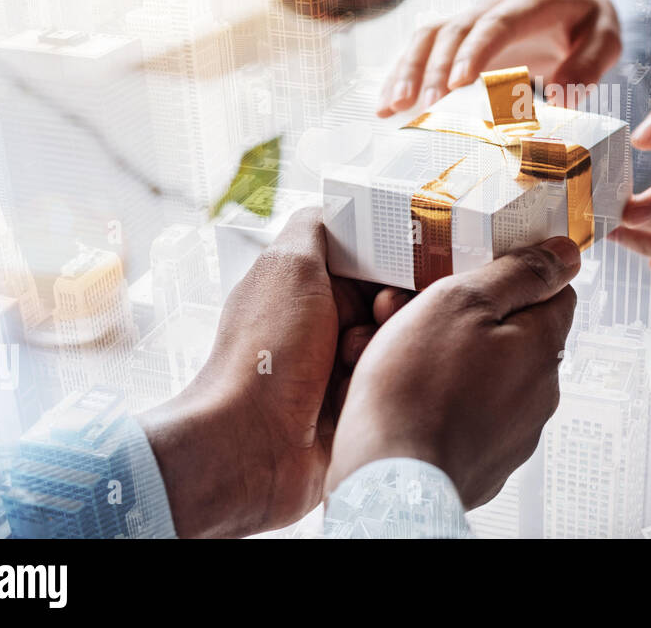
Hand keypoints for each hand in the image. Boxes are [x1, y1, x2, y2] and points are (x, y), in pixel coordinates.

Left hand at [138, 208, 392, 537]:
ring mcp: (341, 367)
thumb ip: (318, 226)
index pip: (378, 258)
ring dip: (385, 349)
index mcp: (310, 285)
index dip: (396, 260)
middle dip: (395, 307)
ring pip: (399, 342)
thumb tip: (344, 203)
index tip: (401, 271)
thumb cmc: (264, 354)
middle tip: (378, 318)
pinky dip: (383, 386)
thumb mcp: (288, 265)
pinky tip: (362, 394)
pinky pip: (393, 384)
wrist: (249, 447)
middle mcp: (327, 322)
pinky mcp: (356, 407)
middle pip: (396, 298)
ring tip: (357, 363)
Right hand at [325, 237, 579, 507]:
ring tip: (399, 356)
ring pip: (486, 374)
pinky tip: (407, 398)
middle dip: (469, 318)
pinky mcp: (485, 461)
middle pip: (513, 333)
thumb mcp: (462, 301)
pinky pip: (469, 414)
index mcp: (543, 347)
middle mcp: (539, 392)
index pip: (555, 292)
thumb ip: (518, 273)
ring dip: (450, 358)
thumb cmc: (417, 391)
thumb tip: (565, 253)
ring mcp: (515, 432)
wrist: (388, 480)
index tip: (477, 273)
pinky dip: (443, 400)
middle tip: (419, 313)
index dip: (512, 276)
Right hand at [376, 0, 620, 115]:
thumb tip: (560, 97)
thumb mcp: (607, 38)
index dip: (475, 50)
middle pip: (454, 29)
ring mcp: (473, 17)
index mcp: (532, 2)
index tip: (458, 83)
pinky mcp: (461, 34)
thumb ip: (589, 64)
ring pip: (430, 34)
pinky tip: (388, 105)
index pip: (497, 23)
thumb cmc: (590, 19)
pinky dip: (403, 73)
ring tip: (391, 108)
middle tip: (423, 107)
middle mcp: (494, 5)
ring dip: (408, 69)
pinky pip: (425, 47)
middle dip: (434, 67)